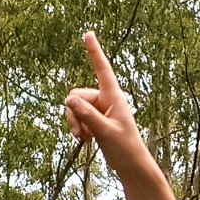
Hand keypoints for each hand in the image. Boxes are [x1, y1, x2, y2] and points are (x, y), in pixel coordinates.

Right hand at [64, 33, 146, 172]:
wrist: (131, 166)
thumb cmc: (125, 148)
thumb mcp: (104, 132)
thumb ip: (86, 115)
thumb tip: (68, 99)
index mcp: (114, 97)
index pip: (102, 69)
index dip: (95, 51)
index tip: (88, 34)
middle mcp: (105, 99)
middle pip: (76, 95)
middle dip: (73, 114)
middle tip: (81, 134)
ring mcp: (99, 109)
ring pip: (74, 108)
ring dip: (75, 123)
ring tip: (85, 138)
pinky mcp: (95, 119)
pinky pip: (76, 117)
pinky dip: (77, 128)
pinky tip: (86, 140)